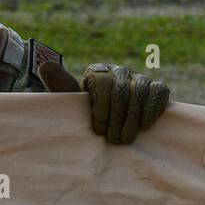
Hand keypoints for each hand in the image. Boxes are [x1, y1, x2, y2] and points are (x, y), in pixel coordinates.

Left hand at [38, 61, 170, 143]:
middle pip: (121, 89)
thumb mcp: (72, 103)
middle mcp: (119, 71)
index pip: (101, 80)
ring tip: (126, 139)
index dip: (101, 106)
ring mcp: (139, 78)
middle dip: (117, 117)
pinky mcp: (156, 88)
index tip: (98, 129)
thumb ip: (61, 86)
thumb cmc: (87, 115)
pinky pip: (159, 91)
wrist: (110, 125)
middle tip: (113, 140)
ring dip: (133, 118)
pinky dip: (152, 108)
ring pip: (139, 91)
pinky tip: (145, 126)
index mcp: (97, 72)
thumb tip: (44, 64)